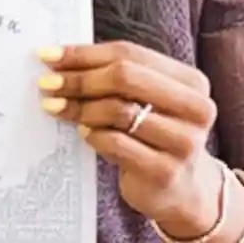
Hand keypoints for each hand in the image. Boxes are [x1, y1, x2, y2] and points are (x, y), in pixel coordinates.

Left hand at [37, 42, 223, 237]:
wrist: (181, 190)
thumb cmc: (153, 135)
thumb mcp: (145, 101)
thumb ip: (116, 76)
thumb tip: (59, 60)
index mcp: (191, 82)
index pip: (130, 54)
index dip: (86, 53)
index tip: (49, 56)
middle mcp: (195, 108)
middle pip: (126, 77)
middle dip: (80, 79)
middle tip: (47, 84)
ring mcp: (184, 142)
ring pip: (119, 111)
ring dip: (81, 108)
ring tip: (58, 108)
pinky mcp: (165, 171)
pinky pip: (116, 143)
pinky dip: (93, 135)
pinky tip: (84, 133)